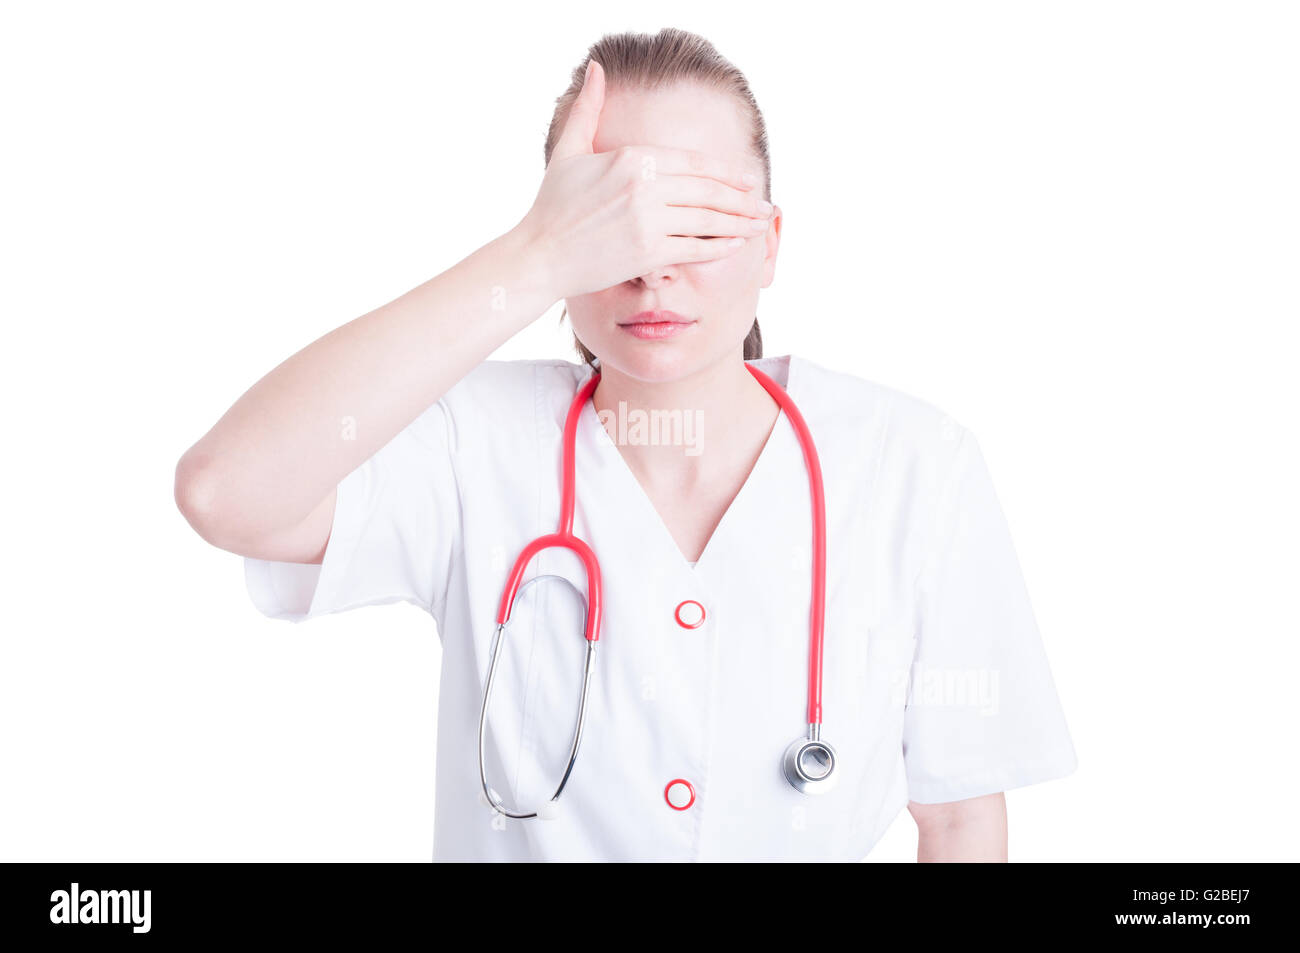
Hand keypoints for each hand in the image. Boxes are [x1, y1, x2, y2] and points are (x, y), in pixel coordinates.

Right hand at [514, 59, 772, 300]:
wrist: (539, 255)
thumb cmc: (552, 205)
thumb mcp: (570, 150)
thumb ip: (589, 108)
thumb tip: (597, 68)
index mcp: (632, 158)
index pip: (694, 162)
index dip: (726, 173)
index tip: (747, 180)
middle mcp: (645, 187)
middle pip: (709, 190)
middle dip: (743, 199)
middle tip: (765, 204)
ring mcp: (649, 222)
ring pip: (709, 219)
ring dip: (740, 223)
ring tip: (760, 224)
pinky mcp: (649, 254)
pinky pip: (696, 248)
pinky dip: (721, 247)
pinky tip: (737, 244)